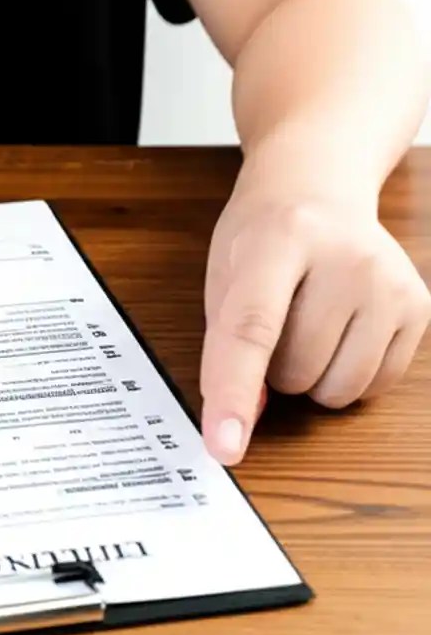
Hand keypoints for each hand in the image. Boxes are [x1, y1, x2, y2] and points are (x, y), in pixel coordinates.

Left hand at [200, 187, 429, 464]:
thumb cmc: (262, 237)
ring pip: (335, 389)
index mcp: (278, 240)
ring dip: (310, 377)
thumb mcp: (224, 276)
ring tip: (307, 324)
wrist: (318, 189)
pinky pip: (373, 387)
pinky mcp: (420, 307)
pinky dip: (345, 376)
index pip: (252, 330)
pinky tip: (340, 329)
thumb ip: (225, 347)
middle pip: (294, 370)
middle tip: (275, 320)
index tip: (224, 445)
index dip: (234, 393)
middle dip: (272, 368)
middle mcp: (345, 257)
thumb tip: (245, 418)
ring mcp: (391, 282)